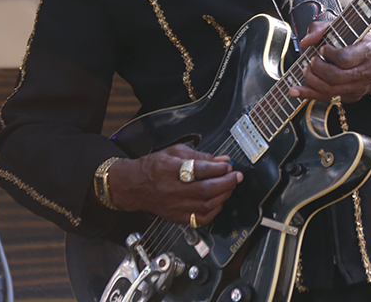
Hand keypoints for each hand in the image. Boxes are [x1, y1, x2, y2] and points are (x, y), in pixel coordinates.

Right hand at [106, 144, 241, 225]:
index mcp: (170, 169)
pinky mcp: (176, 217)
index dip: (217, 168)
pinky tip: (219, 202)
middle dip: (226, 183)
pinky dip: (213, 211)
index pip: (199, 170)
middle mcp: (172, 189)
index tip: (228, 165)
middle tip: (237, 177)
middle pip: (205, 189)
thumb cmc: (153, 167)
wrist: (133, 185)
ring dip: (223, 196)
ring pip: (205, 205)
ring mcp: (174, 206)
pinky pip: (199, 219)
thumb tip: (221, 160)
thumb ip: (200, 156)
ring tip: (230, 187)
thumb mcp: (175, 152)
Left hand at [287, 21, 370, 102]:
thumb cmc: (362, 44)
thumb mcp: (347, 29)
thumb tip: (306, 41)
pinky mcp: (352, 97)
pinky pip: (329, 99)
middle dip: (317, 69)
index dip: (328, 54)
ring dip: (312, 82)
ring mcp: (359, 88)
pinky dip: (310, 95)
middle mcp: (365, 72)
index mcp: (367, 52)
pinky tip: (297, 90)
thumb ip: (322, 28)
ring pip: (331, 91)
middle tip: (311, 61)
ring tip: (306, 71)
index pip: (344, 58)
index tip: (323, 49)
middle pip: (335, 77)